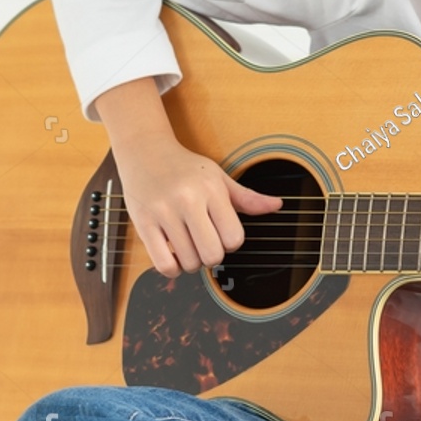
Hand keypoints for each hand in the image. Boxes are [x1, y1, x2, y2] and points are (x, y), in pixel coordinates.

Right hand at [114, 136, 281, 277]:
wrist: (145, 151)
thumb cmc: (185, 168)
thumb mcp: (218, 177)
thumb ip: (246, 197)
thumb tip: (277, 205)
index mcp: (211, 189)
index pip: (234, 238)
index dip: (230, 243)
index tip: (220, 234)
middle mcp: (188, 199)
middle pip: (212, 255)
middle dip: (211, 256)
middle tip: (203, 243)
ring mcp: (163, 212)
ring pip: (188, 262)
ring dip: (190, 262)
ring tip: (186, 245)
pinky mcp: (143, 222)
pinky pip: (163, 264)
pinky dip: (172, 269)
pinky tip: (172, 254)